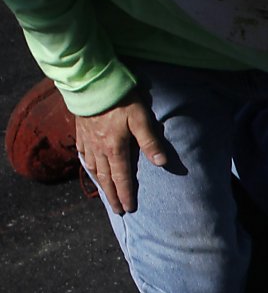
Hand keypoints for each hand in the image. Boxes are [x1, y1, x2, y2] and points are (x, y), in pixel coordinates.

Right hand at [77, 96, 169, 214]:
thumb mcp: (140, 119)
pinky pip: (82, 153)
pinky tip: (88, 167)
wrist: (90, 82)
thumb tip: (162, 163)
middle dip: (112, 195)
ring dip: (99, 183)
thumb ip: (150, 141)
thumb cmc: (120, 99)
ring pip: (93, 167)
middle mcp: (99, 148)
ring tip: (104, 193)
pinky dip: (86, 164)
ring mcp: (88, 140)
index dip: (126, 194)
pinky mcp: (80, 131)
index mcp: (115, 148)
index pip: (122, 178)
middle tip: (117, 210)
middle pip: (106, 178)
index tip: (129, 209)